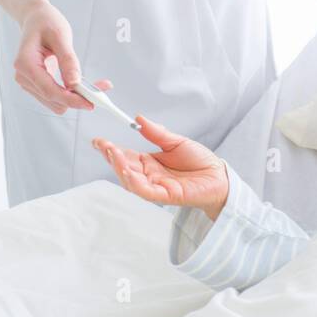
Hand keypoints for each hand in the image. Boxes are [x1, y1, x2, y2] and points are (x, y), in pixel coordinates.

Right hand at [14, 2, 100, 112]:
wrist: (36, 19)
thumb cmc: (46, 22)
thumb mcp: (60, 35)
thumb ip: (67, 60)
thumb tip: (75, 82)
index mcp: (25, 64)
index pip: (50, 90)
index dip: (71, 99)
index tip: (90, 102)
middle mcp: (23, 77)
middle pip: (53, 100)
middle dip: (77, 98)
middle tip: (101, 88)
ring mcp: (28, 82)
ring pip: (56, 103)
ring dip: (75, 98)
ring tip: (94, 85)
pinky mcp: (36, 84)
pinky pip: (56, 97)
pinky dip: (70, 94)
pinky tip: (83, 85)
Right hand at [92, 115, 229, 221]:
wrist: (218, 176)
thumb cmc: (200, 161)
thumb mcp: (176, 142)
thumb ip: (157, 133)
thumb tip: (138, 120)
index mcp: (149, 163)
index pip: (125, 156)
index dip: (110, 149)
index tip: (98, 141)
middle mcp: (149, 176)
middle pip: (124, 168)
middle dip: (111, 157)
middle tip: (104, 145)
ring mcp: (156, 187)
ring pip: (131, 181)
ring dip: (119, 168)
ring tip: (113, 153)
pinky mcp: (166, 196)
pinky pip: (146, 191)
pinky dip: (135, 183)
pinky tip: (128, 172)